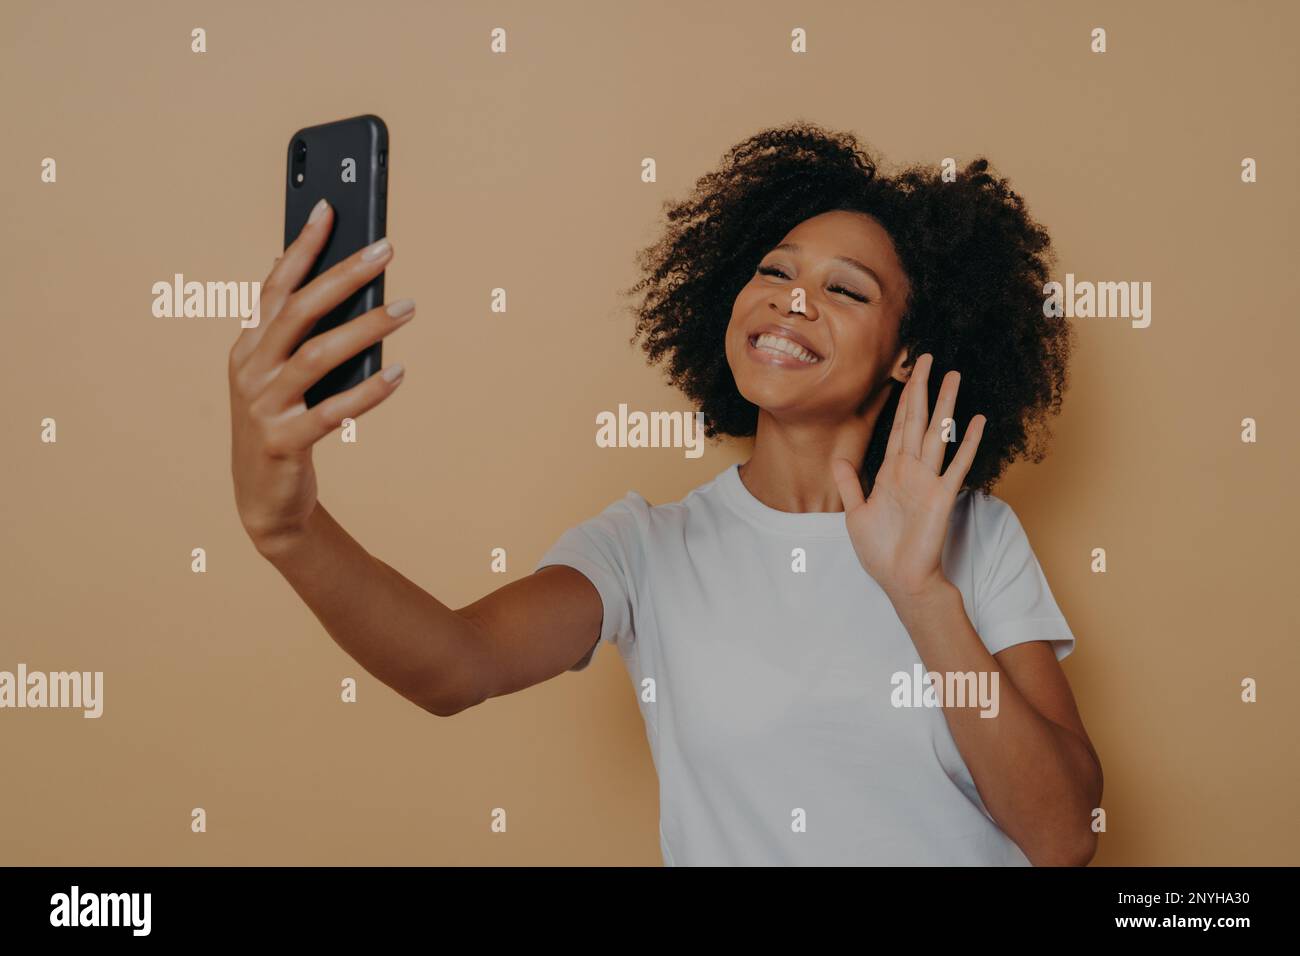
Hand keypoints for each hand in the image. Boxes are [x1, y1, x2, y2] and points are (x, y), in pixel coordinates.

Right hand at [228, 200, 410, 556]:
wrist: (264, 498)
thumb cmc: (283, 424)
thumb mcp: (283, 374)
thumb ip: (299, 333)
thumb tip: (331, 279)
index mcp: (250, 345)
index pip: (275, 285)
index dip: (301, 246)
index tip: (330, 209)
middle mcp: (251, 368)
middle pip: (299, 310)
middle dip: (343, 275)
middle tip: (386, 250)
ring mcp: (263, 405)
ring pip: (317, 355)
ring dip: (365, 328)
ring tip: (406, 309)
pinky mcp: (283, 441)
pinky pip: (330, 411)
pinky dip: (367, 392)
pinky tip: (399, 373)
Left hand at [831, 353, 984, 602]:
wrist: (900, 580)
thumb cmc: (881, 551)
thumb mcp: (855, 513)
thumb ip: (850, 484)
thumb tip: (837, 459)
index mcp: (891, 472)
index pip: (897, 427)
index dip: (900, 399)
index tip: (906, 373)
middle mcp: (911, 470)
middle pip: (917, 421)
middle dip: (921, 389)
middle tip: (928, 357)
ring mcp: (928, 481)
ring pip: (936, 434)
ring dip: (945, 405)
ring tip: (954, 376)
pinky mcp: (941, 497)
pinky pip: (955, 465)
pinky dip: (966, 443)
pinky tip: (975, 420)